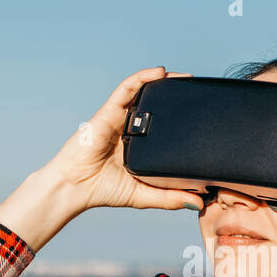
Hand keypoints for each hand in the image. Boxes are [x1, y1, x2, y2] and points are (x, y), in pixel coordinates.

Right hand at [46, 66, 206, 211]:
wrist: (75, 187)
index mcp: (140, 143)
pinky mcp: (108, 112)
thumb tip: (199, 203)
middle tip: (196, 90)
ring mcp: (119, 118)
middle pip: (155, 104)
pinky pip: (127, 89)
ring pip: (143, 91)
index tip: (202, 113)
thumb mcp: (144, 195)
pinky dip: (142, 77)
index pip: (163, 124)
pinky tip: (159, 72)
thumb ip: (170, 198)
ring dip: (163, 81)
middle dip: (175, 93)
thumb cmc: (103, 189)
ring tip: (183, 77)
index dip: (181, 116)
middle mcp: (130, 127)